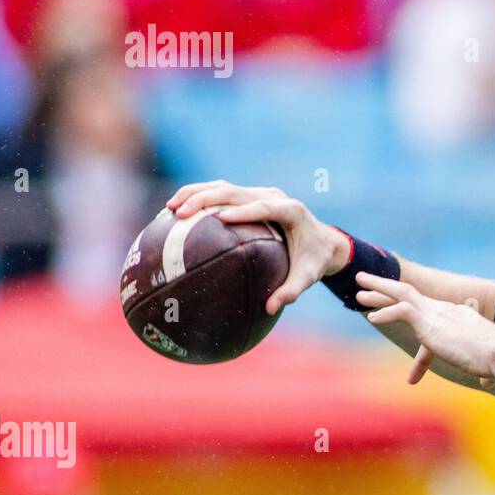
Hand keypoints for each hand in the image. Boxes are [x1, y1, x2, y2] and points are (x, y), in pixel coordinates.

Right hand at [165, 179, 349, 314]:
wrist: (323, 242)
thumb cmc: (315, 261)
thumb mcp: (308, 277)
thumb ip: (292, 291)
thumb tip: (270, 308)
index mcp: (292, 210)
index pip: (265, 207)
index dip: (243, 211)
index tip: (220, 218)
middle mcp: (275, 197)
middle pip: (236, 191)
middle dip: (206, 198)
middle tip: (181, 213)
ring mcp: (262, 194)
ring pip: (225, 187)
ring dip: (196, 193)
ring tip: (171, 208)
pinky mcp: (251, 197)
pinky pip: (222, 193)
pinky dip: (200, 198)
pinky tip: (176, 212)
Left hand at [355, 272, 494, 394]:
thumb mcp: (485, 363)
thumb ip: (485, 371)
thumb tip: (489, 383)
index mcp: (456, 316)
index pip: (427, 312)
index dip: (409, 312)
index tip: (397, 316)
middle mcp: (445, 310)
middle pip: (410, 294)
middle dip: (387, 288)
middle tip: (365, 285)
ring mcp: (437, 314)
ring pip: (402, 294)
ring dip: (379, 292)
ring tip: (359, 293)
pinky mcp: (430, 322)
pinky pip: (402, 311)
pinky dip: (386, 313)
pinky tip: (373, 319)